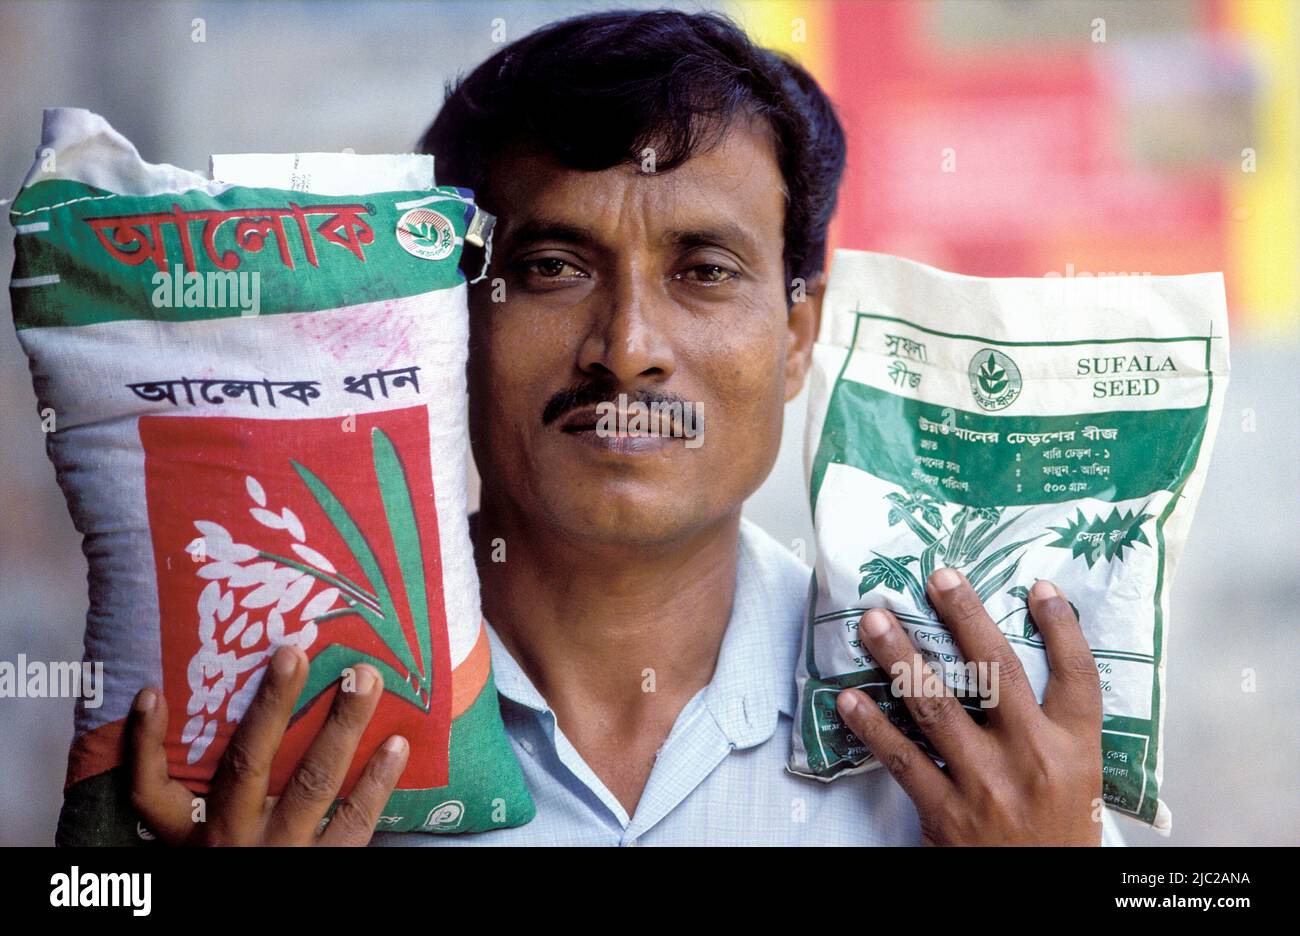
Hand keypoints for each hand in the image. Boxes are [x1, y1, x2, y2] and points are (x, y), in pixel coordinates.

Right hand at [127, 645, 408, 845]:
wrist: (256, 918)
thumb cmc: (236, 856)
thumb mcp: (196, 836)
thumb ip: (188, 782)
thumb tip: (160, 700)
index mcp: (192, 832)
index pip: (151, 788)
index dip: (146, 743)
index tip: (152, 694)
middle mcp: (233, 838)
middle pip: (248, 763)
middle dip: (271, 705)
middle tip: (294, 653)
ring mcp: (282, 852)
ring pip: (312, 783)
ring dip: (342, 726)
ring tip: (365, 679)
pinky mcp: (326, 865)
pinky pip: (354, 822)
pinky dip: (377, 781)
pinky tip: (396, 743)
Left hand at [835, 569, 1102, 844]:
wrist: (1041, 899)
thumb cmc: (1058, 836)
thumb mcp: (1079, 781)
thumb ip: (1057, 729)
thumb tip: (1019, 667)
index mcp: (1077, 750)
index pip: (1077, 675)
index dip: (1061, 627)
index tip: (1038, 586)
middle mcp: (1033, 757)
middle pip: (996, 672)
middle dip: (965, 618)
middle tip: (938, 577)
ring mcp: (987, 783)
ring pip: (937, 706)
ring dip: (901, 659)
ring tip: (875, 621)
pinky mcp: (947, 812)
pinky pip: (902, 760)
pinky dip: (873, 727)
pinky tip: (849, 699)